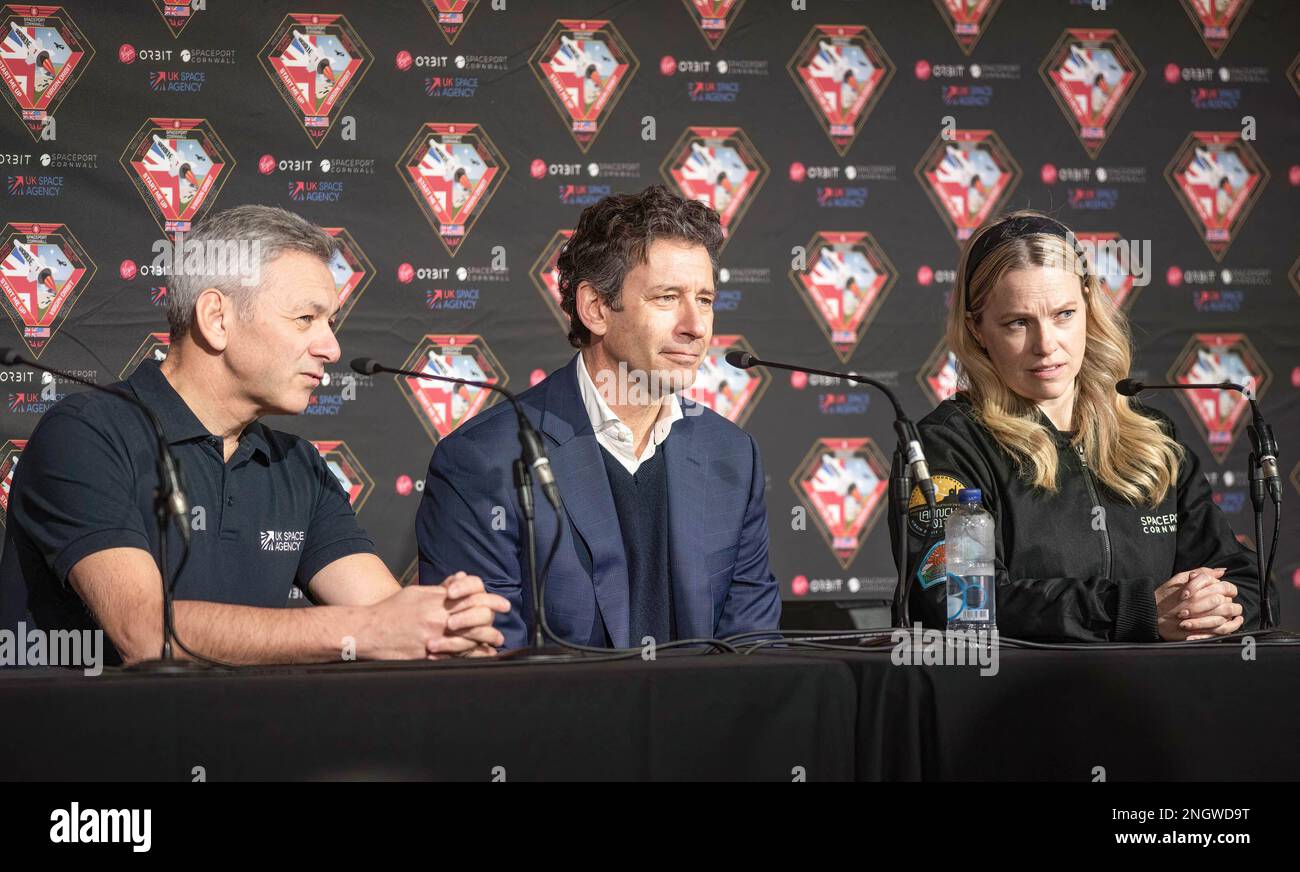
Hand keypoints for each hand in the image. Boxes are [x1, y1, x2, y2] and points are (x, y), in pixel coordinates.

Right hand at [358, 573, 508, 659]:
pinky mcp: (428, 656)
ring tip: (494, 645)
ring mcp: (435, 638)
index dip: (493, 601)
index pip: (475, 597)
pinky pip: (454, 658)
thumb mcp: (417, 592)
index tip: (504, 605)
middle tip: (500, 631)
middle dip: (493, 625)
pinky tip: (478, 658)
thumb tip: (460, 578)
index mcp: (438, 601)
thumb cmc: (393, 609)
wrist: (369, 630)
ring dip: (486, 643)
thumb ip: (441, 588)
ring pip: (470, 641)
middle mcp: (439, 619)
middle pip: (478, 619)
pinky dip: (469, 657)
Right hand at [1155, 567, 1241, 640]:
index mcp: (1197, 591)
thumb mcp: (1178, 579)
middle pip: (1227, 604)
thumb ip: (1201, 573)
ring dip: (1230, 615)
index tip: (1226, 592)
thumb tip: (1221, 572)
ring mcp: (1199, 620)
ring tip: (1230, 614)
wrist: (1149, 615)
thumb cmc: (1164, 596)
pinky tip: (1228, 623)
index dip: (1229, 589)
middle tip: (1227, 603)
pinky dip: (1227, 627)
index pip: (1225, 588)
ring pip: (1225, 618)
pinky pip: (1219, 631)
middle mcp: (1199, 605)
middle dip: (1230, 603)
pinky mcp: (1197, 633)